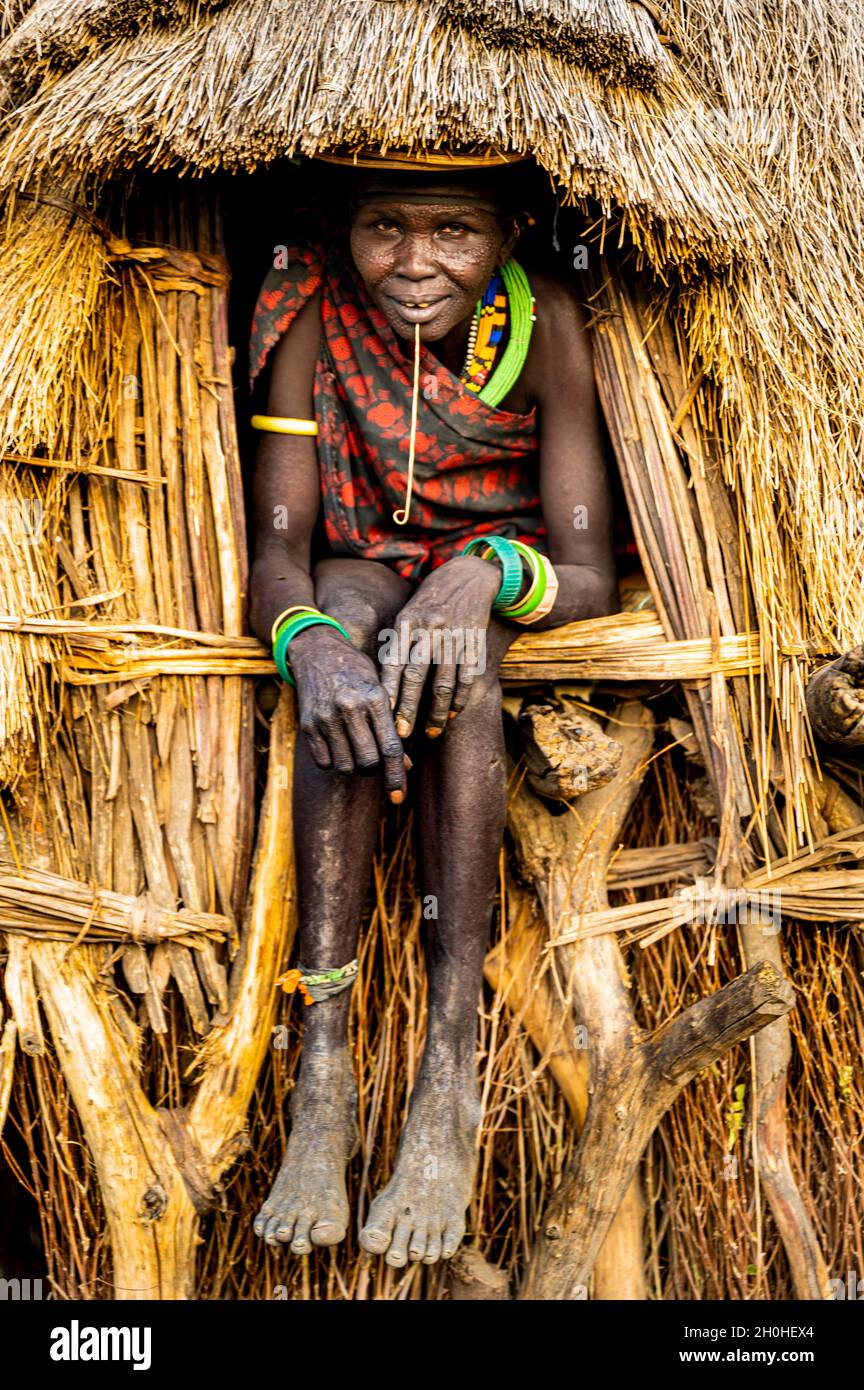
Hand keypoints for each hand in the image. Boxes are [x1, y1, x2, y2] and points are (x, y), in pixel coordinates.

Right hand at [289, 626, 406, 800]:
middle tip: (373, 761)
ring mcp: (326, 716)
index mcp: (375, 698)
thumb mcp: (379, 691)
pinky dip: (333, 762)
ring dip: (353, 766)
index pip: (390, 747)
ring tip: (355, 751)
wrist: (317, 650)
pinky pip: (324, 762)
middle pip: (368, 761)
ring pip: (345, 766)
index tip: (398, 797)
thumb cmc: (357, 672)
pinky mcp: (308, 724)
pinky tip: (337, 746)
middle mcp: (350, 707)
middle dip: (374, 769)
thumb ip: (392, 727)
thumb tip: (406, 766)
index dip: (396, 776)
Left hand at [380, 556, 499, 737]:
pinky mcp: (474, 641)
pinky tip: (452, 714)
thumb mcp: (407, 614)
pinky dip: (460, 698)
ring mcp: (454, 636)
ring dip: (436, 710)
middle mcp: (429, 629)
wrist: (468, 577)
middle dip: (408, 708)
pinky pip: (466, 676)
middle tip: (401, 734)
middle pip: (416, 675)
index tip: (381, 715)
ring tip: (430, 732)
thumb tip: (378, 685)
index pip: (394, 662)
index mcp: (406, 622)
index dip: (387, 691)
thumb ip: (395, 645)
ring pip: (444, 681)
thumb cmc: (429, 603)